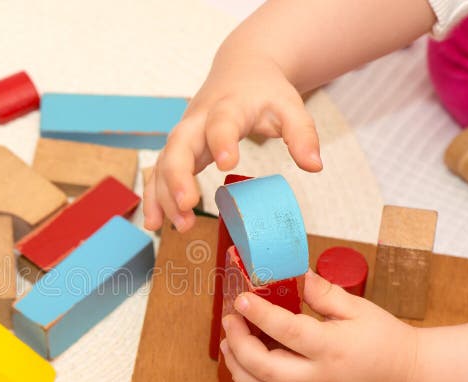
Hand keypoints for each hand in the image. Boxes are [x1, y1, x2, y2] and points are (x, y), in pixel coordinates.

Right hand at [143, 49, 321, 232]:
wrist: (240, 70)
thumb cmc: (264, 91)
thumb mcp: (290, 105)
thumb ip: (302, 133)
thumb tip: (314, 166)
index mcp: (228, 106)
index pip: (221, 122)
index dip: (222, 140)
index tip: (227, 163)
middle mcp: (197, 121)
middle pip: (179, 145)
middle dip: (178, 176)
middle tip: (187, 204)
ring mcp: (184, 135)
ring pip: (164, 163)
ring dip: (164, 195)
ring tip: (179, 226)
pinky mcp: (177, 149)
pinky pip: (160, 173)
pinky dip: (154, 197)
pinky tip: (155, 224)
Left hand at [220, 270, 418, 381]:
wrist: (406, 376)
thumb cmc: (384, 338)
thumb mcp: (357, 308)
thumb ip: (323, 292)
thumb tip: (295, 273)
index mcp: (332, 348)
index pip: (287, 331)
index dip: (260, 315)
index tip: (241, 300)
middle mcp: (319, 378)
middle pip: (264, 368)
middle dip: (238, 343)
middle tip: (230, 321)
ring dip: (237, 369)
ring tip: (229, 344)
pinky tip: (244, 370)